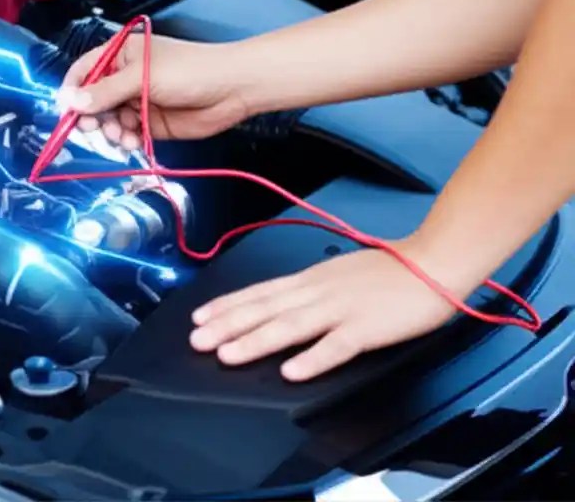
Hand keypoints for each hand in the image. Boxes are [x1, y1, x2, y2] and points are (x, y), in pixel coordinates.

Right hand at [56, 35, 251, 149]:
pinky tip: (132, 141)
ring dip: (110, 131)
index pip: (83, 71)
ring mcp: (136, 101)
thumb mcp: (142, 77)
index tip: (67, 110)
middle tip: (93, 127)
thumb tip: (70, 102)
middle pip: (92, 100)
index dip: (72, 91)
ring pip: (108, 120)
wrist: (231, 89)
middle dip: (91, 116)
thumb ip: (105, 92)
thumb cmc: (190, 70)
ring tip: (121, 135)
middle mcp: (124, 78)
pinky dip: (124, 140)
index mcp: (120, 55)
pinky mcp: (148, 123)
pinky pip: (125, 134)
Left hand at [189, 243, 474, 380]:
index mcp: (311, 280)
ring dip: (256, 341)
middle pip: (265, 309)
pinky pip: (336, 346)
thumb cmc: (392, 269)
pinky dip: (312, 359)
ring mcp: (341, 309)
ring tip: (227, 355)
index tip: (198, 317)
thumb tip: (284, 301)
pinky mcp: (367, 328)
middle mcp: (318, 292)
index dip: (227, 305)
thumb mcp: (339, 273)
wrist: (436, 261)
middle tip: (196, 340)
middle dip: (227, 325)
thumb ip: (311, 289)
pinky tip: (292, 372)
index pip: (259, 292)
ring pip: (290, 327)